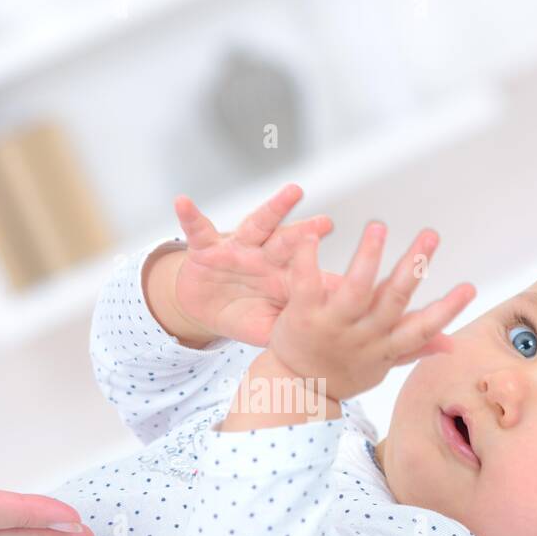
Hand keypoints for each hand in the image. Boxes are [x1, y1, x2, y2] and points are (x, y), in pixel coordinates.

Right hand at [167, 183, 335, 346]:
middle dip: (307, 233)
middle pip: (290, 243)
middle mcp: (266, 258)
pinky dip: (190, 216)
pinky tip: (183, 201)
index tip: (353, 271)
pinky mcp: (206, 248)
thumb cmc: (243, 312)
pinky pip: (198, 230)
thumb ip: (290, 330)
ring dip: (275, 208)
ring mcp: (238, 249)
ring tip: (294, 190)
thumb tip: (326, 345)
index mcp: (284, 279)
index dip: (328, 276)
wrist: (205, 305)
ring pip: (258, 225)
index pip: (309, 275)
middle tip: (327, 225)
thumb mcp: (267, 327)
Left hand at [266, 222, 475, 400]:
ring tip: (379, 228)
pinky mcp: (303, 316)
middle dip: (413, 266)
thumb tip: (453, 343)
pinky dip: (308, 258)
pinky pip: (307, 284)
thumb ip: (415, 348)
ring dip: (369, 256)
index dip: (447, 310)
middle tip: (429, 235)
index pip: (422, 328)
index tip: (468, 288)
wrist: (294, 387)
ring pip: (355, 290)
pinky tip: (312, 235)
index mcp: (385, 346)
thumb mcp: (381, 367)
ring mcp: (332, 325)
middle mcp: (363, 335)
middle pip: (393, 300)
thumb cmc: (340, 374)